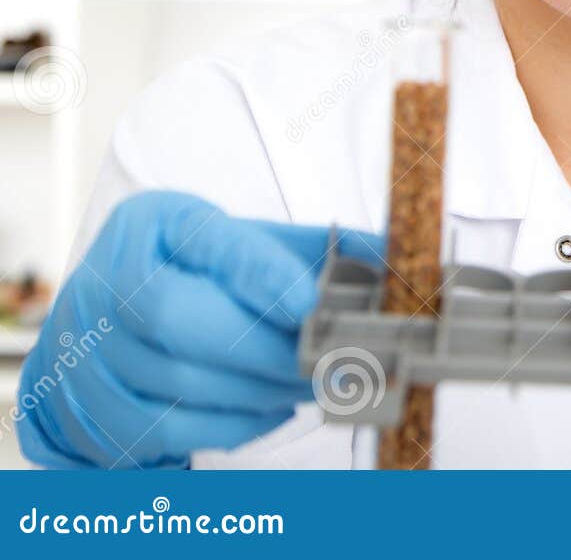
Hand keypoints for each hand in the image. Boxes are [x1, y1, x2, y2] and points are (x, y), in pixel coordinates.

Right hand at [17, 190, 382, 469]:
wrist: (105, 312)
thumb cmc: (194, 270)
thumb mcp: (250, 241)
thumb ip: (320, 248)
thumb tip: (402, 255)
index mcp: (155, 224)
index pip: (205, 240)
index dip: (258, 273)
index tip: (312, 303)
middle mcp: (106, 280)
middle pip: (182, 321)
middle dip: (269, 352)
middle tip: (333, 364)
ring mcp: (86, 347)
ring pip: (178, 383)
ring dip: (260, 394)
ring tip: (314, 388)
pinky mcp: (85, 405)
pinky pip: (163, 430)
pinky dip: (228, 427)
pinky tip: (271, 411)